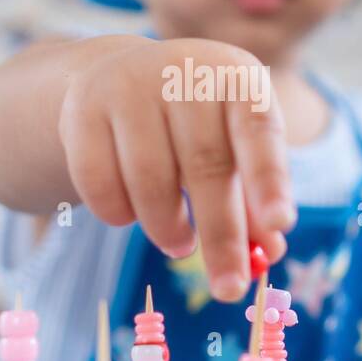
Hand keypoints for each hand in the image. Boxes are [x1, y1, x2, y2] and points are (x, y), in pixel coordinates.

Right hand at [58, 37, 294, 301]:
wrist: (123, 79)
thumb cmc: (198, 124)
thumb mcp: (235, 148)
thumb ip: (254, 198)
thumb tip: (269, 254)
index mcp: (236, 76)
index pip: (259, 130)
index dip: (269, 179)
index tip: (279, 226)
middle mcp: (183, 72)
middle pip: (206, 165)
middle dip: (221, 236)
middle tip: (229, 288)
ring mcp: (129, 85)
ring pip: (150, 180)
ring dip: (168, 229)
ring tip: (179, 244)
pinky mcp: (83, 109)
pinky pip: (100, 184)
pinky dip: (119, 215)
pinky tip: (132, 214)